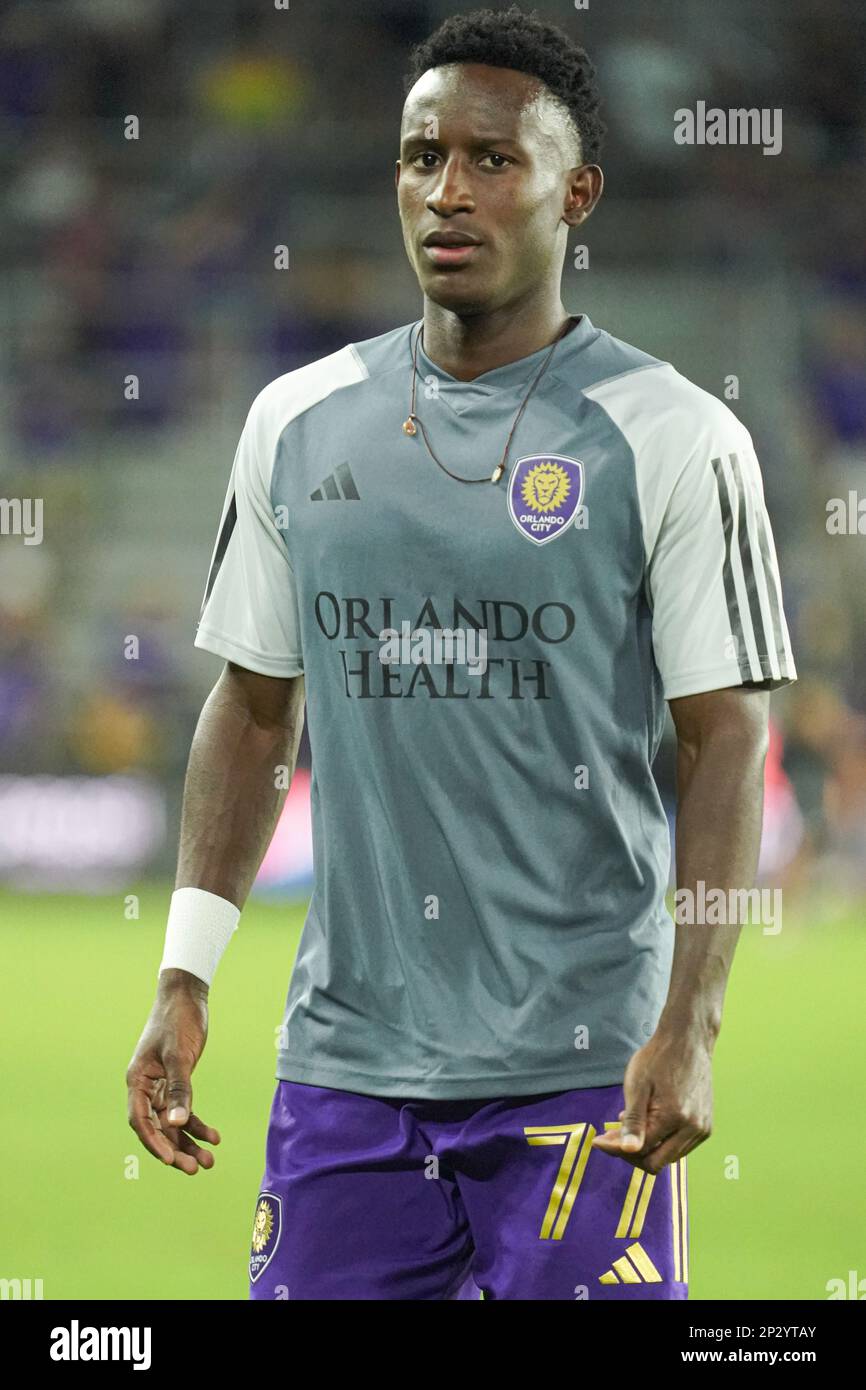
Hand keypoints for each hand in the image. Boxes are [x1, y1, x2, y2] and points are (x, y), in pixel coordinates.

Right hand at [126, 971, 220, 1174]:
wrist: (186, 996)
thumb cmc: (178, 1020)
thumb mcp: (179, 1055)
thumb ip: (180, 1089)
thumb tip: (177, 1124)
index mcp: (137, 1080)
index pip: (140, 1121)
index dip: (154, 1143)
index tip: (170, 1160)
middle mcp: (145, 1088)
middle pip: (156, 1128)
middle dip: (175, 1150)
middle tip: (195, 1169)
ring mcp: (160, 1087)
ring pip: (172, 1124)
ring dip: (188, 1143)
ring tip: (209, 1162)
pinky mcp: (176, 1083)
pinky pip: (184, 1111)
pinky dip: (197, 1125)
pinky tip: (214, 1137)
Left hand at [591, 1029, 712, 1172]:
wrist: (688, 1040)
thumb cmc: (658, 1058)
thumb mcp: (637, 1086)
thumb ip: (634, 1121)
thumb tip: (628, 1150)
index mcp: (675, 1118)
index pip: (641, 1151)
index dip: (617, 1149)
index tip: (599, 1141)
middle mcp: (693, 1129)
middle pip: (656, 1162)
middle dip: (631, 1153)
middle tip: (612, 1137)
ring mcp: (702, 1129)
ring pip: (669, 1157)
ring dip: (647, 1148)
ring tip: (629, 1126)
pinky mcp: (706, 1126)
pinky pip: (681, 1147)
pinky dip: (663, 1142)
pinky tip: (648, 1123)